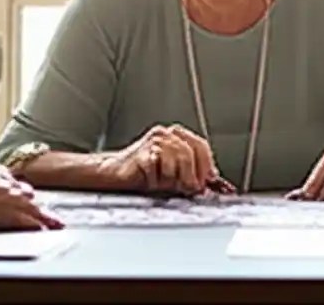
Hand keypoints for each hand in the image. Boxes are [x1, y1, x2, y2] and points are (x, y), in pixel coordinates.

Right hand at [102, 124, 234, 195]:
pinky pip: (160, 169)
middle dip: (192, 175)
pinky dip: (158, 181)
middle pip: (189, 153)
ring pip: (177, 161)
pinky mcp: (142, 153)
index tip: (209, 180)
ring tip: (164, 186)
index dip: (206, 164)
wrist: (113, 174)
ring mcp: (152, 142)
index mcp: (174, 135)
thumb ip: (190, 173)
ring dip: (173, 180)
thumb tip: (209, 183)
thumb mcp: (172, 173)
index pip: (199, 145)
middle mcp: (164, 135)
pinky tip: (151, 183)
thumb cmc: (142, 175)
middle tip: (190, 189)